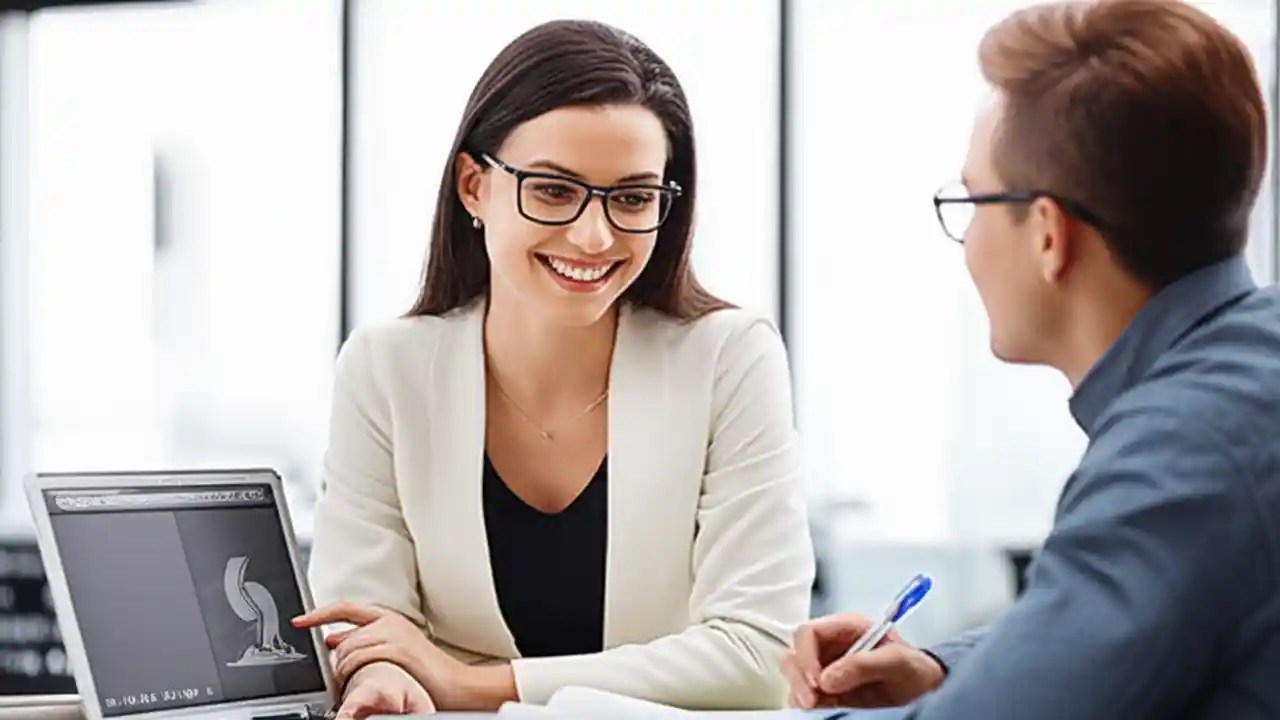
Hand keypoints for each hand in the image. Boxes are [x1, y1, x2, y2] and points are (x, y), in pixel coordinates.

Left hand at [293, 603, 515, 710]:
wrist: (455, 684)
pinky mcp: (396, 650)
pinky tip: (353, 682)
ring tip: (346, 684)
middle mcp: (390, 622)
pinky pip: (360, 658)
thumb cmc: (427, 671)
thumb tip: (334, 642)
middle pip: (343, 635)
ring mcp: (393, 635)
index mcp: (389, 618)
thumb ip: (366, 641)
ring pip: (348, 648)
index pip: (345, 608)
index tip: (299, 620)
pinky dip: (350, 671)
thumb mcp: (395, 649)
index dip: (319, 614)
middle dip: (332, 658)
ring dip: (340, 669)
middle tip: (334, 676)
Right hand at [781, 613, 944, 708]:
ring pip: (795, 677)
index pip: (808, 633)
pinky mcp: (827, 690)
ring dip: (801, 694)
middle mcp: (831, 646)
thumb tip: (828, 679)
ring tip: (823, 707)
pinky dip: (808, 706)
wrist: (925, 691)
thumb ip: (864, 665)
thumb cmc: (916, 669)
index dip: (805, 656)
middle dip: (799, 679)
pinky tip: (826, 710)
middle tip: (814, 701)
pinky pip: (804, 696)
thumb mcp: (898, 661)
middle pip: (794, 654)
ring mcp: (826, 668)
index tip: (817, 682)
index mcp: (846, 628)